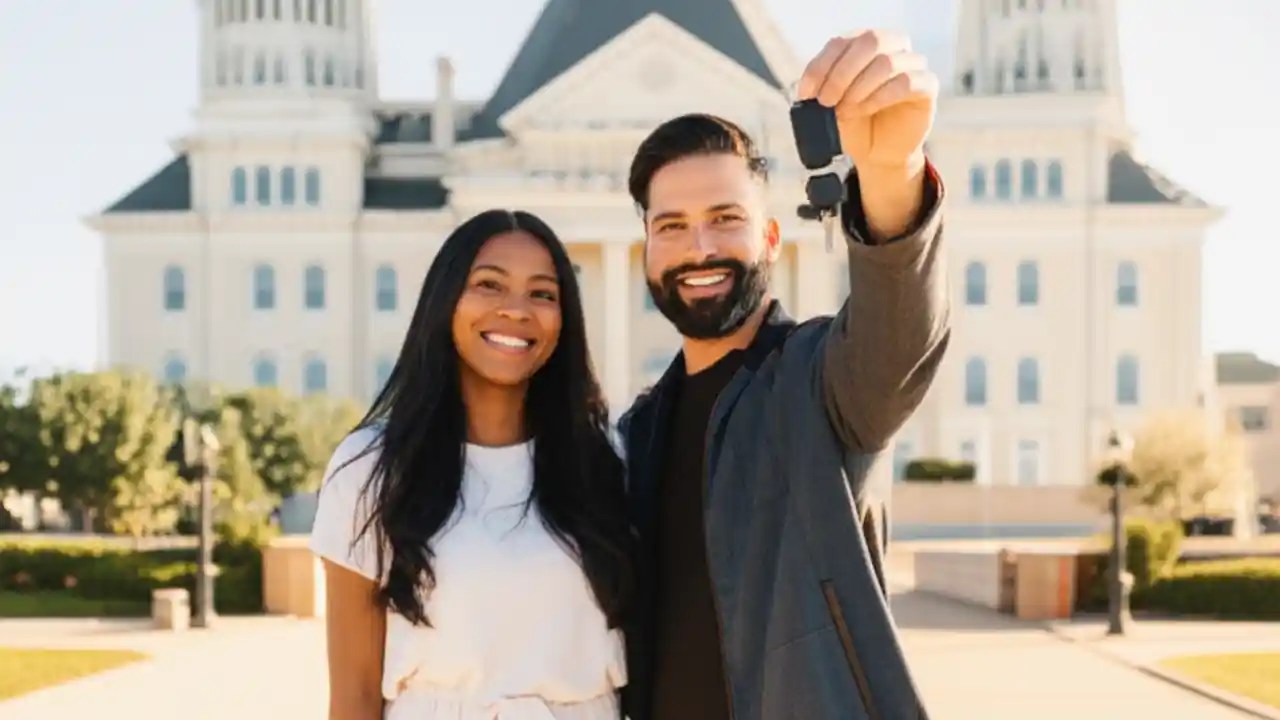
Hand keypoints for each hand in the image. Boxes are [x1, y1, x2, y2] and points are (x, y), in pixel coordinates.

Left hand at [796, 30, 937, 173]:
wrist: (878, 153)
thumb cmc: (854, 123)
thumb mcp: (831, 106)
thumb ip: (822, 90)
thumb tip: (810, 89)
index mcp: (864, 44)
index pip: (842, 41)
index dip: (821, 66)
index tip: (807, 93)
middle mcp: (892, 45)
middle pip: (869, 42)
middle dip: (841, 74)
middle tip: (826, 101)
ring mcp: (913, 63)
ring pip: (886, 62)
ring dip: (859, 88)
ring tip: (845, 110)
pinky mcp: (927, 85)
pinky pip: (905, 82)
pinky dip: (879, 97)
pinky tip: (864, 110)